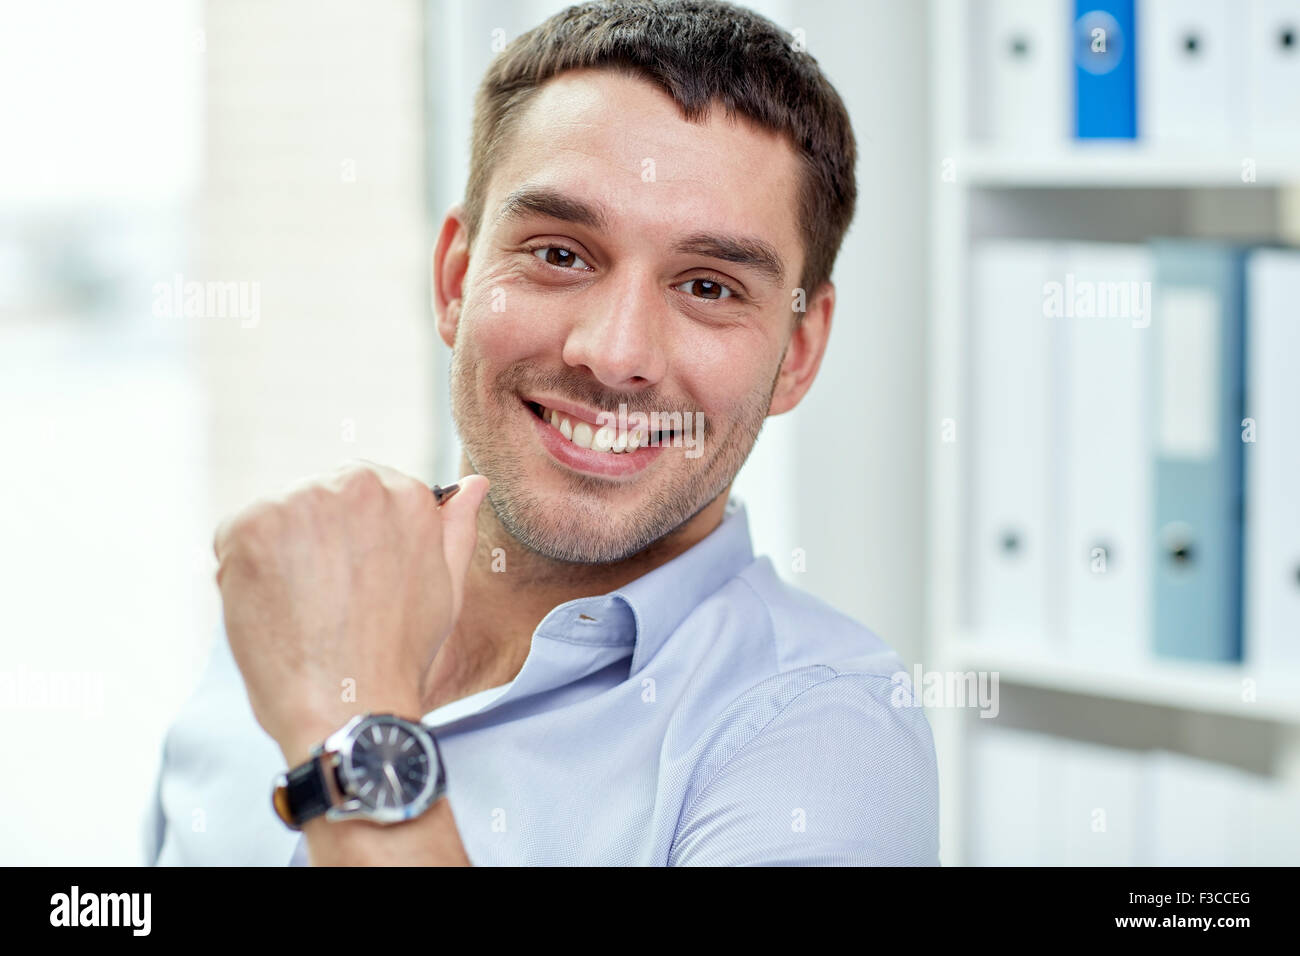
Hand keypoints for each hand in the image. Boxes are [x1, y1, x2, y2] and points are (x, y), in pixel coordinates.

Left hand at [212, 461, 488, 762]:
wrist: (351, 708)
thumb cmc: (399, 656)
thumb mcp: (445, 587)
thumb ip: (455, 528)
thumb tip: (475, 484)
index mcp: (406, 493)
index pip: (357, 489)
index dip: (346, 537)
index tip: (348, 578)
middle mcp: (355, 485)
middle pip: (313, 498)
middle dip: (311, 542)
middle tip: (325, 602)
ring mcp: (300, 502)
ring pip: (273, 517)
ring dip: (275, 556)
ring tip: (300, 611)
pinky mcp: (251, 527)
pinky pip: (234, 538)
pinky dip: (242, 573)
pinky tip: (271, 612)